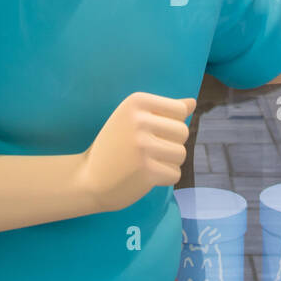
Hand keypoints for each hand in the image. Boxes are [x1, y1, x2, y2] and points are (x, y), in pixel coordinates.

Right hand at [79, 93, 194, 213]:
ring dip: (169, 163)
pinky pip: (175, 173)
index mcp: (136, 101)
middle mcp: (139, 120)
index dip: (170, 125)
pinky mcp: (147, 170)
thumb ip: (163, 110)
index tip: (148, 133)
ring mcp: (143, 146)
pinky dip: (164, 178)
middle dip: (171, 145)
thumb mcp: (132, 120)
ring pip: (181, 154)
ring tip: (147, 163)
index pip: (180, 110)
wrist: (88, 180)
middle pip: (183, 132)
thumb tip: (192, 102)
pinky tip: (145, 177)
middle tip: (147, 152)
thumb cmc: (114, 147)